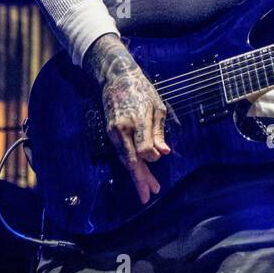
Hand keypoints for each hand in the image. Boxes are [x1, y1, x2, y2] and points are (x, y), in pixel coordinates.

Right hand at [85, 34, 170, 204]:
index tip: (159, 157)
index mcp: (138, 120)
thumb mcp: (157, 106)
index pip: (144, 148)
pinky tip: (139, 172)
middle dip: (141, 178)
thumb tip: (163, 153)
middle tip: (151, 194)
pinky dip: (130, 164)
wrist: (116, 78)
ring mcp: (114, 132)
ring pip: (126, 159)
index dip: (151, 156)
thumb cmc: (142, 90)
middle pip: (132, 160)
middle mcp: (123, 129)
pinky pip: (122, 153)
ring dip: (137, 175)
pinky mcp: (110, 133)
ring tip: (148, 189)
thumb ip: (159, 131)